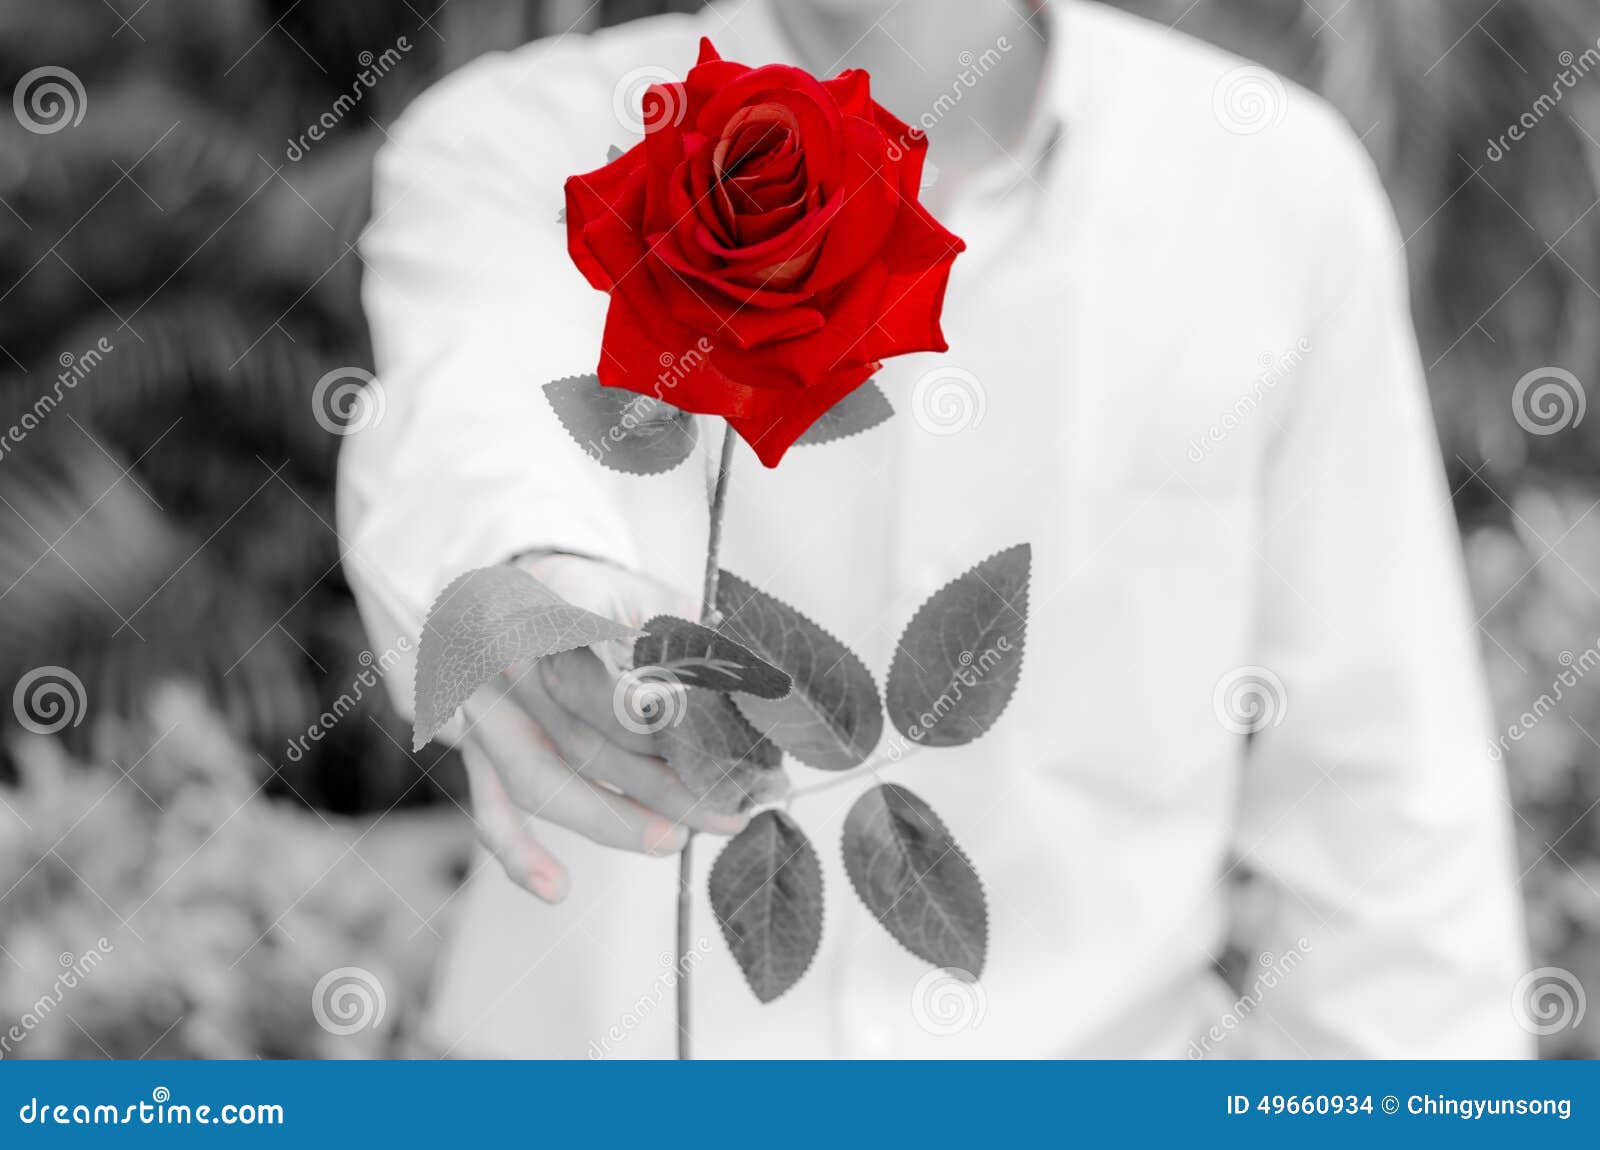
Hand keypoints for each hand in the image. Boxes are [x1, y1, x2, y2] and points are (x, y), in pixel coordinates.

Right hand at [458, 553, 740, 902]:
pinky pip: (489, 807)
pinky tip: (558, 888)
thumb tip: (747, 677)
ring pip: (540, 774)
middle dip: (655, 776)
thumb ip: (687, 628)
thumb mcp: (648, 590)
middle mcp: (505, 653)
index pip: (580, 639)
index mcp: (551, 595)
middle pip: (577, 727)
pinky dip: (520, 853)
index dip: (621, 686)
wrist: (524, 589)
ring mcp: (484, 705)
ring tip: (677, 841)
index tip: (674, 716)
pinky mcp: (475, 747)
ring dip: (611, 818)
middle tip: (724, 805)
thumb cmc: (604, 596)